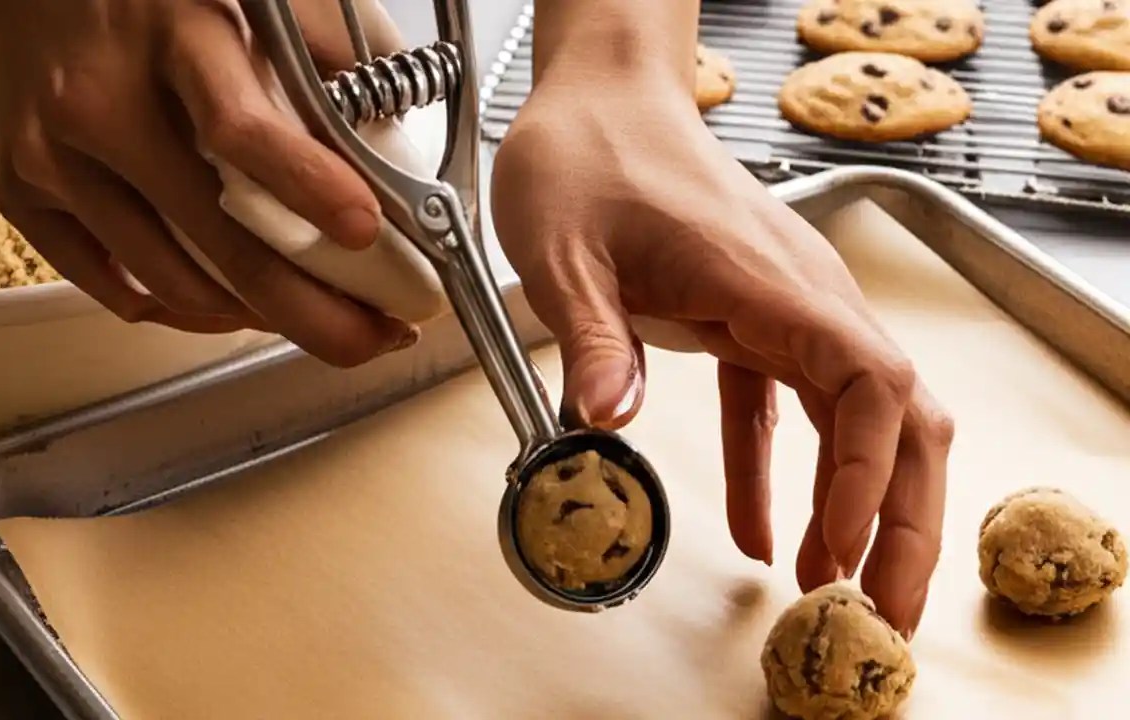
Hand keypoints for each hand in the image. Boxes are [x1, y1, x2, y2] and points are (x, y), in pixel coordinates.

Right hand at [0, 0, 413, 364]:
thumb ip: (337, 51)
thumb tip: (402, 138)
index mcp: (174, 37)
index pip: (240, 127)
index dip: (307, 186)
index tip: (367, 232)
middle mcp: (101, 101)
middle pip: (215, 236)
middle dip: (310, 309)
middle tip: (375, 338)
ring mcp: (53, 157)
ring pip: (171, 280)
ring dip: (256, 316)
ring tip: (317, 318)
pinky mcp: (22, 196)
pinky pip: (117, 290)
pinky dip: (187, 311)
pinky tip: (235, 306)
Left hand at [491, 71, 951, 636]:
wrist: (600, 102)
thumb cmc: (587, 154)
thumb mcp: (564, 251)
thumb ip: (593, 338)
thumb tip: (607, 423)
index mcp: (767, 278)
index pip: (865, 382)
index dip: (867, 471)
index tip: (841, 544)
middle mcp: (798, 296)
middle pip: (895, 415)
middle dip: (900, 518)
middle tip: (882, 611)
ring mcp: (784, 309)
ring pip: (860, 418)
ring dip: (858, 507)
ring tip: (836, 591)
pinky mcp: (752, 321)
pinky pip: (787, 409)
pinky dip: (786, 476)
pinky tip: (765, 535)